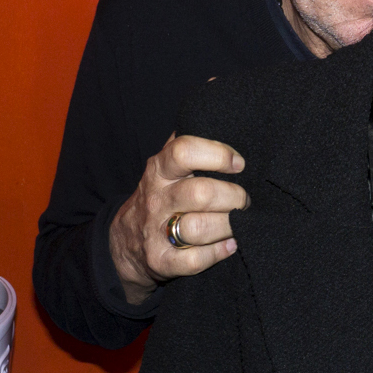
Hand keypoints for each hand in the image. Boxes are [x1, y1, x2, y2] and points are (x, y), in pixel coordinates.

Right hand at [108, 134, 247, 304]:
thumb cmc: (162, 196)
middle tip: (246, 201)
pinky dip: (219, 253)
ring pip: (199, 227)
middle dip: (234, 197)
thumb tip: (220, 111)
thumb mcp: (166, 167)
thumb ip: (188, 144)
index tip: (239, 164)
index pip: (183, 151)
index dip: (217, 154)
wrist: (126, 242)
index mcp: (160, 170)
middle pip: (201, 193)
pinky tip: (230, 245)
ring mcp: (155, 231)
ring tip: (240, 223)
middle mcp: (156, 198)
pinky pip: (195, 260)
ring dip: (229, 226)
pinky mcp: (160, 260)